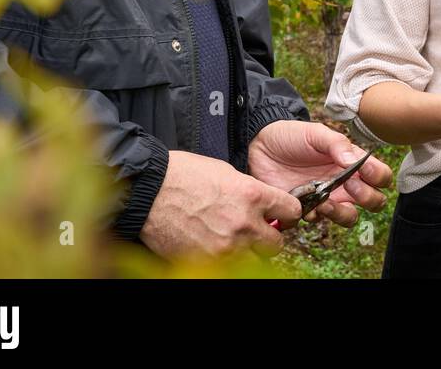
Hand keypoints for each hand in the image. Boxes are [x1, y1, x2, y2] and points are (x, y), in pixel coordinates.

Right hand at [139, 150, 301, 258]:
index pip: (292, 211)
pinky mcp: (207, 262)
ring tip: (235, 241)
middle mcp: (244, 224)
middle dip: (269, 237)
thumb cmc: (183, 176)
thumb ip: (249, 191)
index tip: (282, 215)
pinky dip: (227, 259)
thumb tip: (262, 204)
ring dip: (249, 252)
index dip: (288, 213)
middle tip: (258, 232)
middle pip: (277, 244)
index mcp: (252, 196)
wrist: (148, 192)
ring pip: (255, 260)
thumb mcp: (226, 173)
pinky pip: (230, 267)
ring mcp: (226, 247)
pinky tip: (216, 246)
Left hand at [247, 120, 391, 226]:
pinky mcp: (306, 208)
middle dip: (368, 198)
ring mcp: (327, 197)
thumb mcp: (316, 133)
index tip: (365, 173)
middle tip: (351, 188)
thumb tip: (356, 162)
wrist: (258, 147)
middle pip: (373, 201)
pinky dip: (318, 216)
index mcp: (351, 162)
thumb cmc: (290, 136)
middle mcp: (343, 182)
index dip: (379, 177)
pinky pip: (320, 221)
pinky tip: (309, 205)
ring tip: (327, 201)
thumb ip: (338, 144)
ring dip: (343, 213)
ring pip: (349, 217)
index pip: (380, 175)